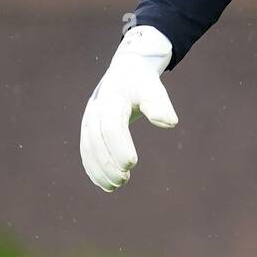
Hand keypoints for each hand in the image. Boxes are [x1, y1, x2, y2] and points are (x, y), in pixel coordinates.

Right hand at [80, 25, 177, 191]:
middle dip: (107, 162)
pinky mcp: (88, 128)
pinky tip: (105, 184)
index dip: (119, 146)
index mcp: (111, 98)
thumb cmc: (142, 82)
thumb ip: (159, 105)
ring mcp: (89, 119)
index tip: (132, 164)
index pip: (111, 125)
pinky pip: (86, 150)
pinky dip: (93, 168)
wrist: (125, 71)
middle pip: (96, 139)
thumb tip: (170, 123)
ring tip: (115, 186)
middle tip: (123, 180)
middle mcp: (95, 109)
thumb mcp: (153, 88)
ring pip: (88, 147)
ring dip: (99, 169)